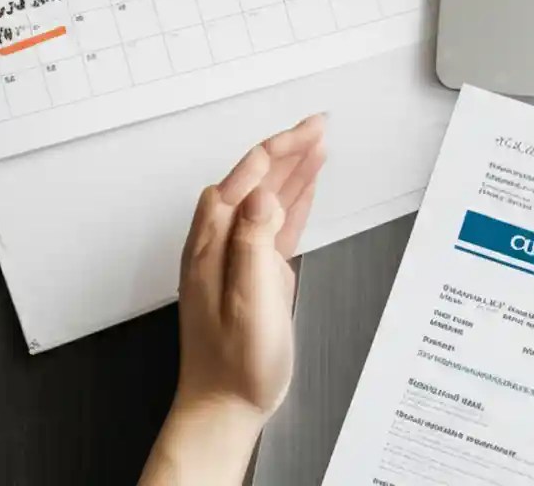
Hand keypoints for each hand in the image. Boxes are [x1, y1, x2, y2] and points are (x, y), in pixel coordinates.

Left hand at [176, 114, 326, 417]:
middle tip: (319, 127)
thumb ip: (252, 244)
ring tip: (318, 145)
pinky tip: (306, 188)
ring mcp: (238, 257)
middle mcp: (221, 243)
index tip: (309, 130)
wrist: (226, 405)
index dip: (280, 147)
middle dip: (287, 148)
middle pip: (255, 179)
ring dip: (292, 169)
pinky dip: (294, 199)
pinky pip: (276, 223)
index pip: (247, 177)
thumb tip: (261, 194)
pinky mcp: (255, 273)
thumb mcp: (248, 301)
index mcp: (214, 244)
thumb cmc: (234, 364)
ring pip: (267, 197)